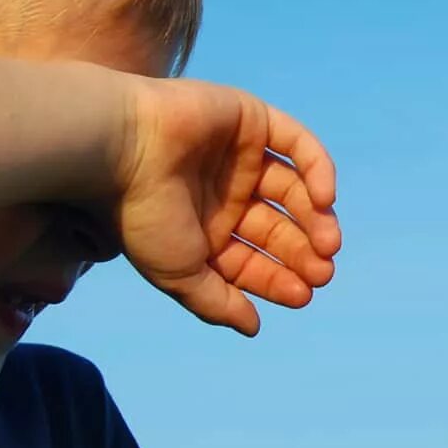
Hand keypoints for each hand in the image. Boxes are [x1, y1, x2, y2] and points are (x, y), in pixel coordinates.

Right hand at [116, 78, 341, 333]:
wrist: (120, 149)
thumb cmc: (142, 215)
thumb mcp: (181, 274)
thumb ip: (217, 302)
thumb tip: (254, 328)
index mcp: (203, 232)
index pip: (252, 261)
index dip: (278, 280)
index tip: (302, 296)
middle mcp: (223, 194)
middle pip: (276, 228)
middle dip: (302, 253)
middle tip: (322, 273)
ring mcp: (238, 156)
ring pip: (292, 189)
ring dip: (316, 218)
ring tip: (328, 245)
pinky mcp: (250, 119)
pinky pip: (297, 144)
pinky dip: (318, 170)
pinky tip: (326, 201)